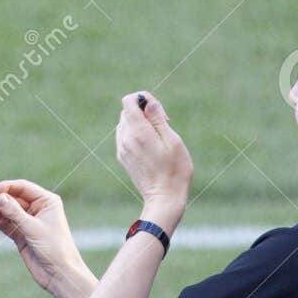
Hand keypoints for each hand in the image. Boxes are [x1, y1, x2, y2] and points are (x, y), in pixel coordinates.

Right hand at [0, 179, 91, 297]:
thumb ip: (14, 212)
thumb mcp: (32, 228)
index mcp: (47, 201)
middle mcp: (38, 209)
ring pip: (9, 211)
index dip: (6, 187)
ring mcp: (30, 222)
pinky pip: (8, 224)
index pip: (23, 187)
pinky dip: (1, 222)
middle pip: (14, 198)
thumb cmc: (54, 248)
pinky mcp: (23, 235)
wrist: (60, 274)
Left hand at [115, 91, 192, 222]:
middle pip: (127, 111)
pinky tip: (150, 146)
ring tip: (158, 137)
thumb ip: (157, 118)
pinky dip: (135, 134)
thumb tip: (147, 101)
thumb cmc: (175, 170)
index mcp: (138, 132)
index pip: (128, 101)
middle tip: (163, 124)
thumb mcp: (172, 140)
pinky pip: (125, 136)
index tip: (159, 111)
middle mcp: (126, 138)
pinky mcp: (123, 157)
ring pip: (125, 123)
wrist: (164, 198)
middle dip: (144, 111)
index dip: (143, 99)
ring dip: (139, 123)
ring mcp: (122, 149)